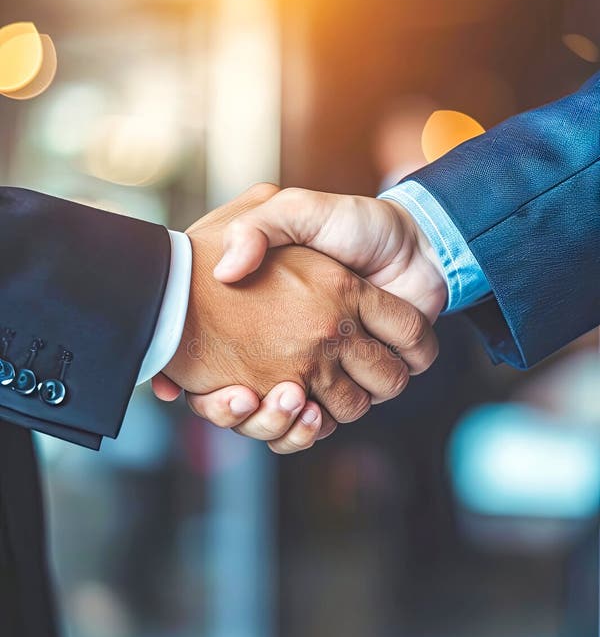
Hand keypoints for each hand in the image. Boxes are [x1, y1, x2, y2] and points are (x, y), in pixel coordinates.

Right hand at [155, 184, 437, 448]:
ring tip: (288, 399)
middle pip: (249, 408)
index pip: (215, 369)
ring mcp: (322, 370)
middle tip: (243, 398)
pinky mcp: (356, 384)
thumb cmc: (353, 223)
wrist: (415, 242)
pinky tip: (310, 410)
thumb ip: (260, 226)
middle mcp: (288, 349)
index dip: (207, 393)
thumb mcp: (296, 208)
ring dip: (283, 422)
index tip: (204, 390)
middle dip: (245, 415)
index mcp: (266, 316)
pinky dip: (314, 428)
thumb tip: (226, 271)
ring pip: (286, 422)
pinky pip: (325, 424)